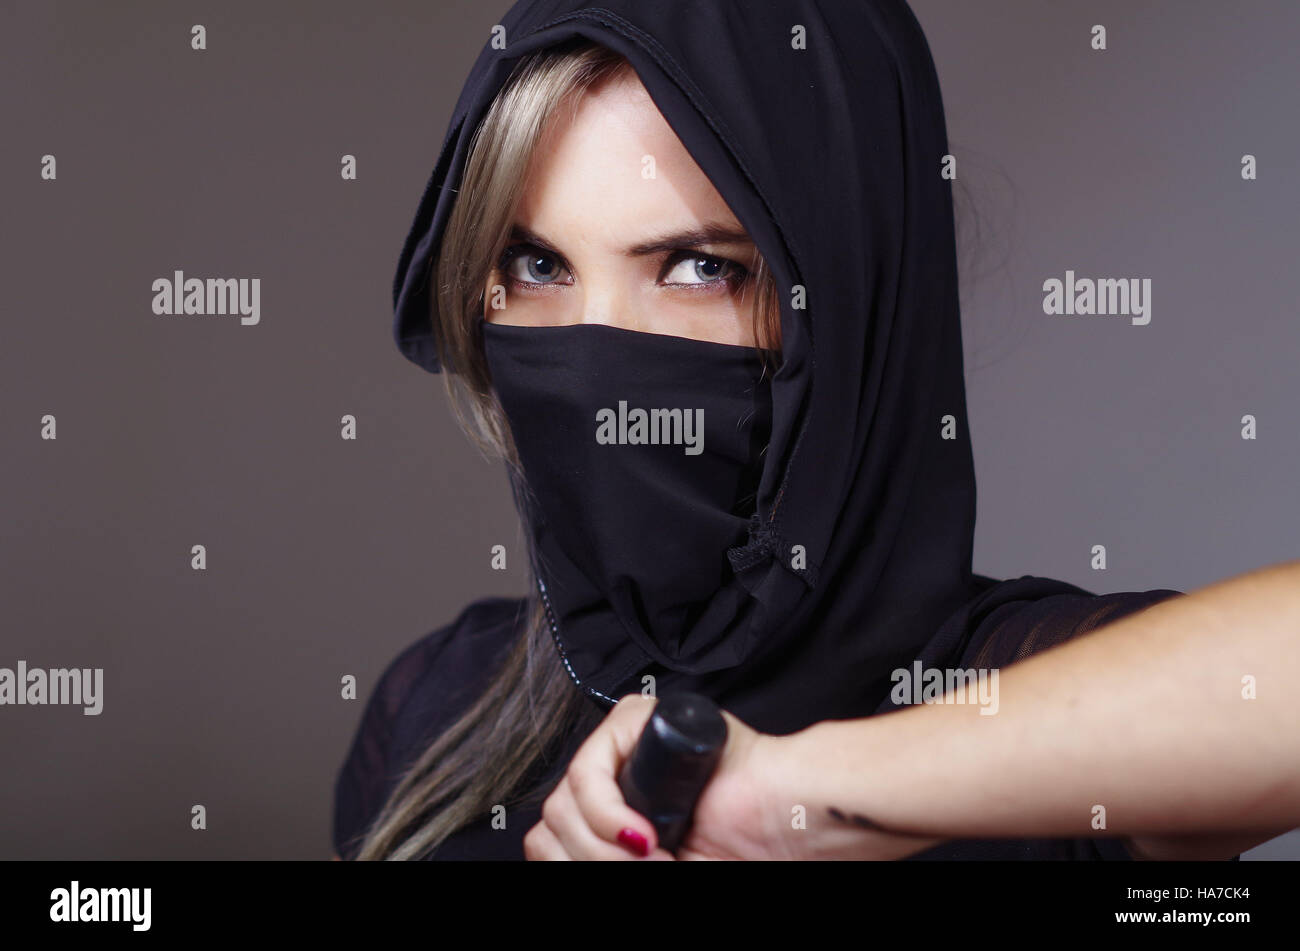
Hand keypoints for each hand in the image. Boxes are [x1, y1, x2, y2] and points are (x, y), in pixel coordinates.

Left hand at [523, 693, 794, 859]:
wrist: (790, 827)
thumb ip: (605, 866)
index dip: (572, 865)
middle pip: (550, 831)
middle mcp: (611, 787)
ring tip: (658, 856)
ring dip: (603, 850)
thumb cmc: (740, 851)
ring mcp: (620, 751)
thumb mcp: (656, 874)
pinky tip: (646, 835)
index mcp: (612, 822)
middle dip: (590, 863)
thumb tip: (559, 861)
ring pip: (562, 808)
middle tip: (650, 868)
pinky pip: (586, 774)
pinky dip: (607, 816)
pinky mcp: (635, 720)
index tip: (621, 878)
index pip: (550, 844)